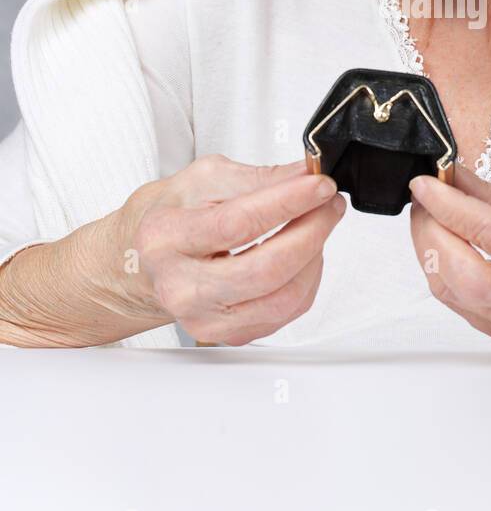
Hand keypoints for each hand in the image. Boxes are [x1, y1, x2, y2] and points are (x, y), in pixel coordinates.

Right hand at [115, 154, 345, 344]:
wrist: (141, 261)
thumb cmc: (170, 217)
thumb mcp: (203, 180)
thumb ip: (257, 177)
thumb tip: (303, 175)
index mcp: (165, 239)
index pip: (236, 224)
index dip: (287, 203)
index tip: (319, 184)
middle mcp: (181, 287)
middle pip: (265, 269)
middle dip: (312, 231)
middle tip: (329, 203)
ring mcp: (204, 319)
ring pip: (282, 298)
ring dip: (315, 256)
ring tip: (320, 224)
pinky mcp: (227, 335)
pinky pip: (285, 315)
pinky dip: (306, 280)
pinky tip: (304, 254)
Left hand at [408, 167, 490, 350]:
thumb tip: (451, 180)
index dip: (448, 206)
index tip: (425, 184)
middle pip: (466, 277)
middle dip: (430, 235)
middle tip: (423, 204)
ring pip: (456, 296)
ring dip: (430, 253)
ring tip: (430, 220)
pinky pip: (462, 307)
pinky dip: (445, 274)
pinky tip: (446, 249)